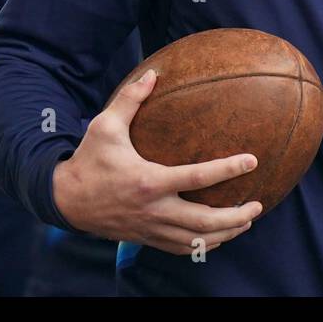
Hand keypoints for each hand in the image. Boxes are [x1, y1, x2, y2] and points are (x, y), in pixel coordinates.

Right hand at [51, 69, 262, 252]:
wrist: (65, 200)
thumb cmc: (88, 160)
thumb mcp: (104, 126)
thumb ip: (130, 99)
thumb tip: (153, 73)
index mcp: (148, 181)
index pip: (197, 177)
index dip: (228, 169)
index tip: (252, 160)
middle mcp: (153, 209)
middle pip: (204, 221)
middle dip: (235, 216)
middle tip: (257, 204)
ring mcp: (151, 228)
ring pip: (196, 241)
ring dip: (226, 233)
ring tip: (247, 221)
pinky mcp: (146, 238)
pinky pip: (181, 248)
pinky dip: (204, 244)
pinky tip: (219, 235)